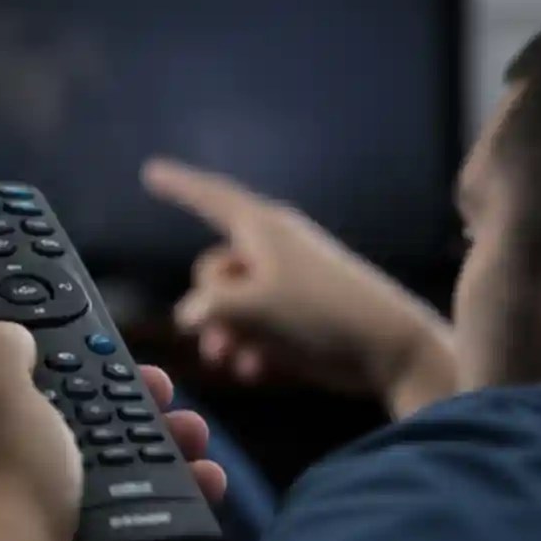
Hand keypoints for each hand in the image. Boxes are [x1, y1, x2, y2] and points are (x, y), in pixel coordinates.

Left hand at [0, 322, 225, 540]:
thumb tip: (11, 336)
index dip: (46, 365)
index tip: (94, 357)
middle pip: (55, 434)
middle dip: (119, 411)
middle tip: (161, 398)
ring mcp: (8, 534)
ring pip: (96, 484)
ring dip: (156, 457)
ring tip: (192, 446)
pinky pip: (119, 536)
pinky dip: (162, 514)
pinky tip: (195, 491)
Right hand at [142, 157, 456, 414]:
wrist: (390, 349)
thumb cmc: (323, 316)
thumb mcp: (252, 307)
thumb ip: (208, 306)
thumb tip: (190, 314)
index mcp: (263, 227)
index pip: (209, 196)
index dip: (177, 184)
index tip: (151, 171)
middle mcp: (273, 247)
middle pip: (213, 269)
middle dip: (208, 308)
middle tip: (222, 339)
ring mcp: (287, 281)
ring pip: (232, 303)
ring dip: (227, 334)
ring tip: (236, 361)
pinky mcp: (299, 312)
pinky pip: (256, 323)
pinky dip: (250, 345)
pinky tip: (257, 369)